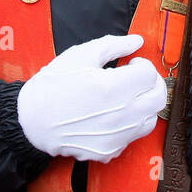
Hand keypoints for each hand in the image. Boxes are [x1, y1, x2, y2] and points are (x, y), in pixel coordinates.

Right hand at [17, 34, 165, 161]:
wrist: (32, 120)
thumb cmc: (53, 85)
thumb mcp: (80, 56)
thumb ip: (113, 45)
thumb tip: (137, 41)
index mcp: (113, 88)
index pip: (149, 74)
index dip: (142, 64)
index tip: (130, 63)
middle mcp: (120, 115)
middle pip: (159, 98)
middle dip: (151, 83)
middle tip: (135, 78)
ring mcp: (116, 137)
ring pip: (150, 119)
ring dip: (143, 105)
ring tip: (124, 97)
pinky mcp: (110, 151)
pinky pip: (132, 137)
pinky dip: (128, 124)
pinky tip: (111, 115)